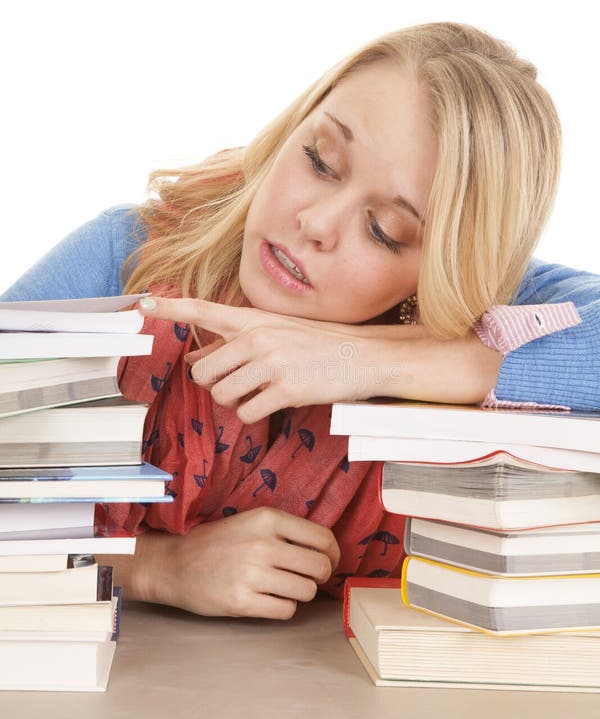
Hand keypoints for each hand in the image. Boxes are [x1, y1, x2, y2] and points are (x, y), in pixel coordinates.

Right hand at [133, 506, 340, 619]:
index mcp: (267, 518)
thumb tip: (327, 550)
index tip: (328, 561)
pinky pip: (286, 610)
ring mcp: (252, 574)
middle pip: (320, 567)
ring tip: (283, 588)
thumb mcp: (250, 521)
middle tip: (306, 578)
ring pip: (307, 591)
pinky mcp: (242, 601)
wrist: (174, 564)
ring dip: (301, 593)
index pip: (323, 538)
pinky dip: (283, 608)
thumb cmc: (217, 543)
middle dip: (319, 576)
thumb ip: (285, 530)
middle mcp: (263, 544)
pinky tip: (269, 599)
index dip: (333, 554)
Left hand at [138, 296, 414, 420]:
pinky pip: (248, 412)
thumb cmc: (318, 344)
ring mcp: (272, 362)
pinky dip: (255, 414)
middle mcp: (258, 337)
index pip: (204, 310)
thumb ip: (233, 344)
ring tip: (258, 393)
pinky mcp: (286, 389)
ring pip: (222, 395)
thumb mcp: (275, 334)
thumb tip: (193, 359)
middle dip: (213, 385)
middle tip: (235, 385)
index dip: (171, 308)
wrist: (365, 355)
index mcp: (254, 320)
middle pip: (203, 371)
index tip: (143, 303)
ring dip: (234, 401)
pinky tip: (274, 403)